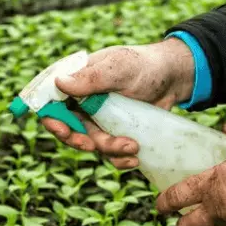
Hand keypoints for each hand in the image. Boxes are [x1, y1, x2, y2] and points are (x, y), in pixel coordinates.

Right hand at [42, 38, 194, 168]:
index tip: (63, 131)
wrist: (174, 79)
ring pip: (92, 144)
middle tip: (94, 147)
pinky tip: (135, 159)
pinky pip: (109, 153)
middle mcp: (83, 103)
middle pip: (68, 130)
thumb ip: (91, 77)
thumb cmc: (144, 66)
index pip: (51, 103)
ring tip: (133, 147)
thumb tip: (58, 82)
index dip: (52, 119)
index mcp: (77, 82)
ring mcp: (98, 120)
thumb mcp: (119, 68)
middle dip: (80, 142)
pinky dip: (120, 159)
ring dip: (109, 150)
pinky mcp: (114, 133)